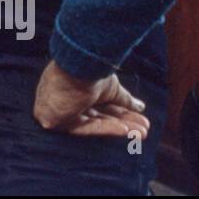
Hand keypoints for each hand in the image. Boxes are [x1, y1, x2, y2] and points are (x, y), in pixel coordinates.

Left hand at [33, 59, 150, 138]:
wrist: (77, 64)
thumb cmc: (90, 69)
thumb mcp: (112, 87)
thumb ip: (124, 99)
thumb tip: (141, 107)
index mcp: (76, 87)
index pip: (101, 105)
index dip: (122, 114)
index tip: (143, 120)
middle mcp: (67, 98)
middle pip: (99, 116)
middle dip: (124, 124)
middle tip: (145, 130)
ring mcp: (59, 109)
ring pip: (94, 124)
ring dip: (119, 129)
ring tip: (143, 133)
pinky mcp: (53, 120)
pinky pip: (83, 128)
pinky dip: (106, 129)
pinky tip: (126, 130)